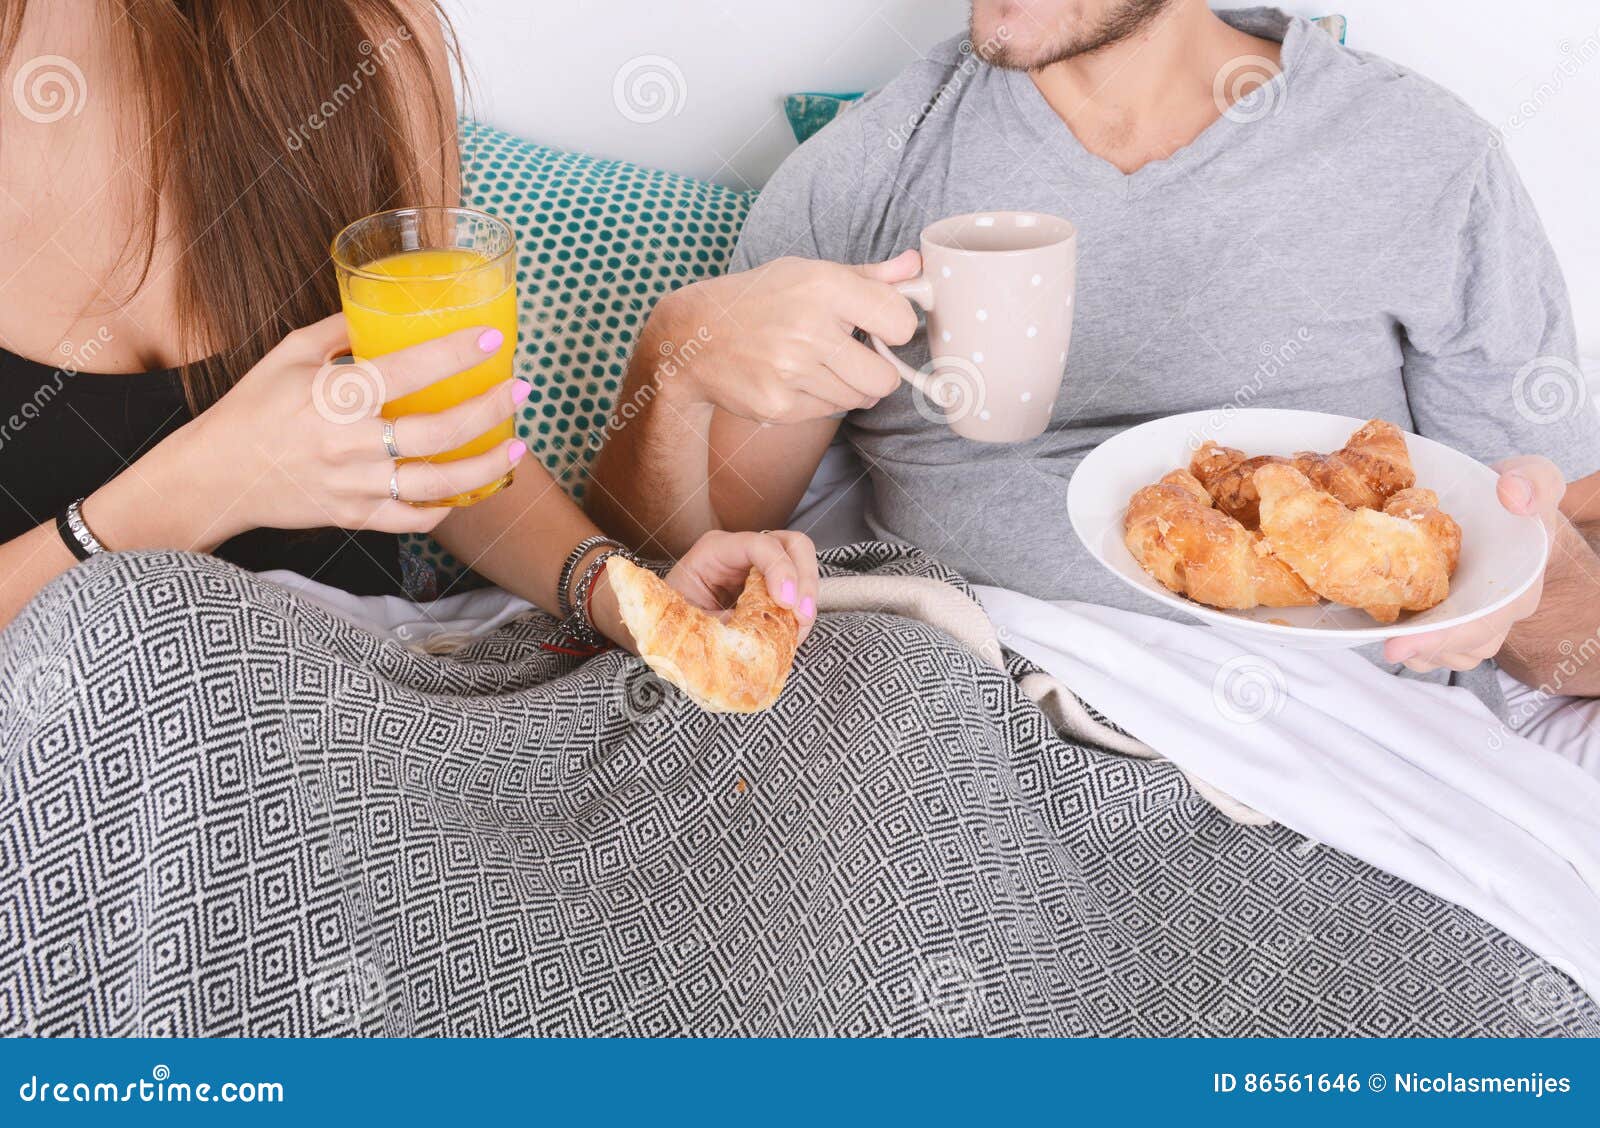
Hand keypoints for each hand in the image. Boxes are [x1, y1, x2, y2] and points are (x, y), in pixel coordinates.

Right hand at [116, 313, 528, 546]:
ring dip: (486, 466)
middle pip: (438, 430)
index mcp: (334, 397)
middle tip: (522, 390)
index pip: (409, 370)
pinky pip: (412, 519)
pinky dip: (445, 508)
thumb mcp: (288, 355)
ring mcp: (354, 485)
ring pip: (437, 483)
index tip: (492, 340)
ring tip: (517, 447)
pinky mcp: (354, 516)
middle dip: (490, 409)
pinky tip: (468, 490)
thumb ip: (338, 332)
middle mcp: (349, 444)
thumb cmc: (252, 408)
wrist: (216, 476)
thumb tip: (380, 305)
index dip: (456, 353)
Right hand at [650, 251, 921, 422]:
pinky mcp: (779, 406)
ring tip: (819, 365)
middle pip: (885, 377)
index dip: (896, 327)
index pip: (900, 321)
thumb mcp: (806, 273)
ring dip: (849, 387)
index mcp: (823, 287)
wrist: (692, 339)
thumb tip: (915, 267)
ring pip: (859, 399)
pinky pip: (827, 412)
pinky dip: (819, 400)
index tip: (881, 326)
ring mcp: (792, 372)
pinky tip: (794, 379)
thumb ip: (867, 276)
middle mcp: (809, 330)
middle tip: (855, 357)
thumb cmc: (756, 300)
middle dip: (878, 371)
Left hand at [663, 529, 819, 643]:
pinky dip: (801, 608)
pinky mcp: (769, 583)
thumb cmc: (670, 619)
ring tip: (800, 629)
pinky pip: (796, 587)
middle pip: (792, 544)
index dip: (779, 569)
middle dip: (804, 580)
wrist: (663, 625)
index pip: (759, 544)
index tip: (785, 604)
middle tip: (802, 617)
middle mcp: (741, 550)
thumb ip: (723, 627)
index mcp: (714, 550)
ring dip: (808, 595)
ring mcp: (758, 564)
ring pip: (801, 562)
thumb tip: (757, 640)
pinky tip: (794, 631)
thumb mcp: (689, 623)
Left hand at [1383, 455, 1564, 672]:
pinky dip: (1409, 642)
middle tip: (1390, 647)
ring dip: (1417, 651)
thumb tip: (1512, 494)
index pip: (1489, 621)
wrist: (1506, 508)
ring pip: (1448, 652)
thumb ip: (1532, 481)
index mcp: (1520, 584)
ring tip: (1386, 635)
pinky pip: (1433, 646)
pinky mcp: (1449, 616)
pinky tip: (1384, 628)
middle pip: (1466, 645)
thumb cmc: (1519, 495)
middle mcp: (1498, 609)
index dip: (1449, 635)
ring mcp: (1473, 617)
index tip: (1405, 643)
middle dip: (1426, 648)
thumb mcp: (1535, 476)